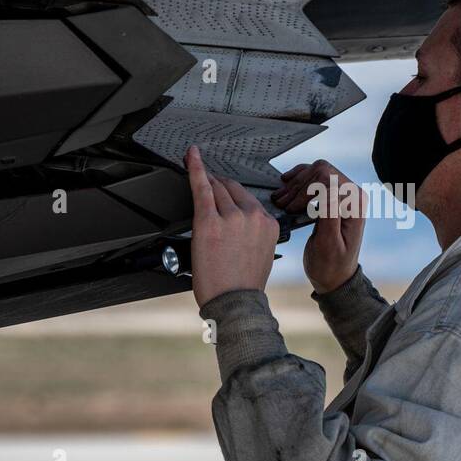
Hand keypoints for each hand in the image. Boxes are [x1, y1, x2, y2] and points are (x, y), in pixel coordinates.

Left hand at [185, 146, 279, 307]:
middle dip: (219, 187)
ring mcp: (232, 217)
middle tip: (209, 187)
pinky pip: (201, 188)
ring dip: (208, 181)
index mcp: (269, 224)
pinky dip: (196, 168)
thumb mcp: (261, 254)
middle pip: (232, 189)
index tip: (225, 188)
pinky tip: (191, 157)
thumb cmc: (243, 285)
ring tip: (199, 174)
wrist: (235, 303)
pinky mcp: (210, 221)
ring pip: (217, 188)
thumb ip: (253, 233)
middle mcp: (253, 216)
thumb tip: (238, 222)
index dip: (233, 194)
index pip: (249, 199)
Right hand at [272, 159, 365, 294]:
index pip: (328, 180)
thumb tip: (326, 192)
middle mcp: (352, 195)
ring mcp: (343, 193)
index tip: (291, 208)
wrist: (334, 276)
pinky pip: (316, 176)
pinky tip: (287, 183)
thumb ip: (329, 217)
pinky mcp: (333, 195)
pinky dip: (300, 178)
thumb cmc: (332, 265)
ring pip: (317, 171)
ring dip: (296, 183)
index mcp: (354, 205)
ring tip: (281, 199)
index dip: (305, 190)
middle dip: (299, 185)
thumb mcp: (328, 245)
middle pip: (322, 171)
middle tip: (282, 203)